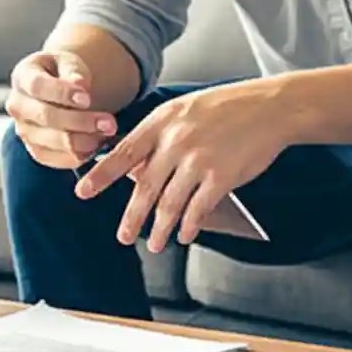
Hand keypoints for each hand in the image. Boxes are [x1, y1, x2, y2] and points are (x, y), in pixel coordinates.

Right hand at [6, 50, 118, 169]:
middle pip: (45, 117)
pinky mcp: (36, 151)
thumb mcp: (68, 62)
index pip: (37, 86)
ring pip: (53, 141)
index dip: (62, 93)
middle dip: (80, 121)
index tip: (87, 98)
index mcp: (22, 77)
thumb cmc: (63, 73)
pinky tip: (99, 143)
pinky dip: (81, 154)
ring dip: (85, 140)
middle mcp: (18, 106)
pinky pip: (58, 159)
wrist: (59, 90)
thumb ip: (73, 70)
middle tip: (109, 122)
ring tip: (108, 131)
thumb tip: (79, 84)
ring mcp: (24, 131)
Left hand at [76, 80, 287, 251]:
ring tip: (155, 244)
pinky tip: (184, 235)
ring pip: (170, 204)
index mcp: (162, 122)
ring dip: (161, 229)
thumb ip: (158, 138)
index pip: (123, 153)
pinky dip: (189, 226)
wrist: (269, 107)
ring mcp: (199, 160)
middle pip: (145, 187)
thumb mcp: (183, 111)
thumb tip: (136, 169)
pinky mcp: (222, 176)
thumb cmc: (226, 108)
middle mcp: (176, 141)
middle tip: (123, 236)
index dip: (101, 175)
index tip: (82, 192)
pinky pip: (198, 209)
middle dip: (132, 217)